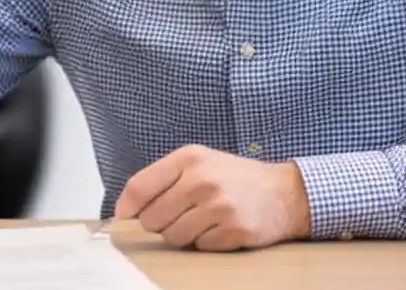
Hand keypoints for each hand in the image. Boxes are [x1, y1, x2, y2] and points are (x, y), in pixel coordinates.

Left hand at [114, 144, 310, 251]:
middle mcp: (202, 179)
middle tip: (179, 216)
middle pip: (152, 219)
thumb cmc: (234, 178)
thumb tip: (125, 210)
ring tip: (202, 220)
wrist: (283, 192)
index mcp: (188, 158)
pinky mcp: (235, 229)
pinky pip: (200, 247)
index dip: (125, 208)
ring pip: (173, 237)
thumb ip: (163, 180)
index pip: (139, 187)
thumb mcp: (198, 163)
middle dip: (160, 223)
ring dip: (183, 235)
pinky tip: (221, 228)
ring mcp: (219, 205)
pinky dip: (206, 243)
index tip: (122, 217)